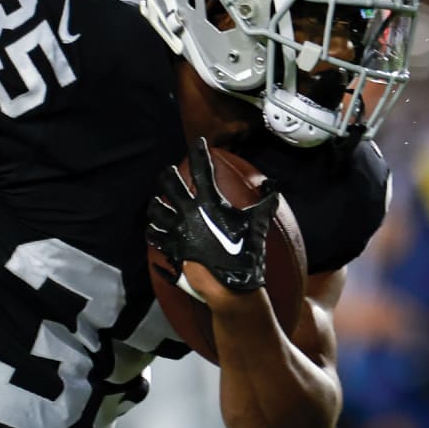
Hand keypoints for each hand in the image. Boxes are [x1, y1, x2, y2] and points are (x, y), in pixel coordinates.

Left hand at [146, 138, 277, 291]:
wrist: (231, 285)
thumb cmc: (246, 254)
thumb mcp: (257, 225)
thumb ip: (264, 206)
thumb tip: (275, 191)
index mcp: (210, 203)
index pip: (203, 170)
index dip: (200, 152)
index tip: (198, 142)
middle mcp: (189, 213)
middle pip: (168, 182)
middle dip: (167, 175)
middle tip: (168, 173)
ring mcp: (177, 231)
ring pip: (155, 209)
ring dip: (156, 205)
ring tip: (157, 203)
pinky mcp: (171, 248)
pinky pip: (154, 235)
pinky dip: (153, 231)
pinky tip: (155, 230)